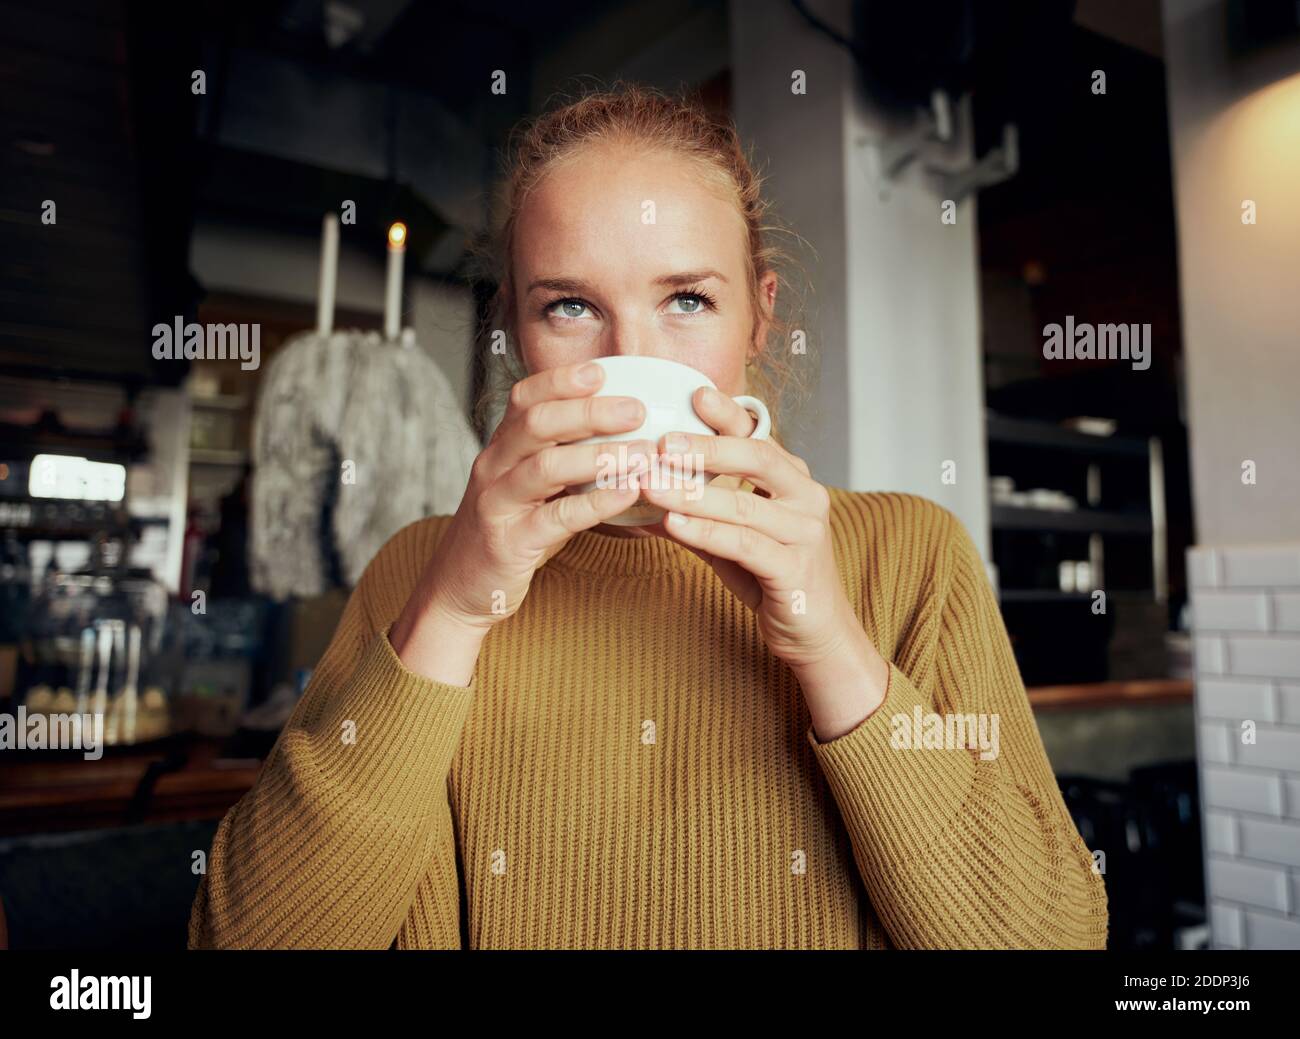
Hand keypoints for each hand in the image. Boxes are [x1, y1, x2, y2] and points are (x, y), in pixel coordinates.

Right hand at [391, 361, 651, 679]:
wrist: (461, 589)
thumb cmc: (509, 533)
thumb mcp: (531, 488)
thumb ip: (564, 459)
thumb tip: (626, 435)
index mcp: (501, 449)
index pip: (525, 398)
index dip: (561, 380)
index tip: (603, 371)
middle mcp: (494, 468)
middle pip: (538, 423)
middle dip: (590, 411)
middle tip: (637, 409)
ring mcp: (499, 504)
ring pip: (546, 466)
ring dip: (600, 455)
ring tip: (643, 453)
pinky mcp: (511, 542)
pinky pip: (556, 517)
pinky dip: (596, 503)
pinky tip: (628, 494)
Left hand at [641, 387, 889, 734]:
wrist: (817, 634)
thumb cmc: (773, 578)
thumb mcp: (732, 537)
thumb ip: (699, 511)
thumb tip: (647, 486)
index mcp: (793, 480)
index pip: (759, 436)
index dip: (728, 415)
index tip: (695, 393)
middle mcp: (806, 498)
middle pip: (757, 459)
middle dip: (706, 448)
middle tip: (661, 442)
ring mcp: (806, 534)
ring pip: (744, 505)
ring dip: (691, 494)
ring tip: (650, 485)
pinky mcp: (796, 570)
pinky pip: (746, 545)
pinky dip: (706, 532)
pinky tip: (672, 524)